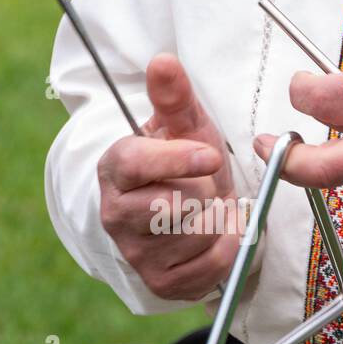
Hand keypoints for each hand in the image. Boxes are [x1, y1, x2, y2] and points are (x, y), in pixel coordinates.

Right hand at [97, 54, 239, 299]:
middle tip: (207, 185)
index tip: (211, 154)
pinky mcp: (161, 282)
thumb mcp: (183, 125)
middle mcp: (116, 214)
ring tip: (212, 208)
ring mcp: (136, 253)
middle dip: (203, 192)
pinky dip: (227, 248)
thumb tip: (163, 61)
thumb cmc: (183, 161)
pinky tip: (218, 233)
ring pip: (196, 235)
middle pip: (169, 205)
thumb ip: (173, 96)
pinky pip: (210, 266)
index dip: (175, 159)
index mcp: (115, 169)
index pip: (134, 164)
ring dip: (219, 219)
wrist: (185, 210)